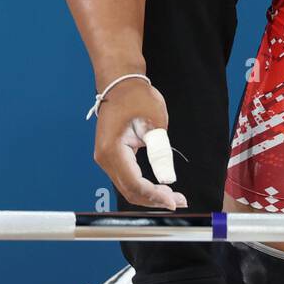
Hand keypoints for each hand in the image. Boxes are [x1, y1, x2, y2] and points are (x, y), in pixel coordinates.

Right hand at [93, 80, 186, 210]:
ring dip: (149, 194)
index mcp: (112, 150)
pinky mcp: (112, 156)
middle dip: (154, 199)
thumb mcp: (154, 122)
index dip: (155, 196)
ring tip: (173, 197)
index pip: (135, 183)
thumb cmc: (137, 96)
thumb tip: (167, 179)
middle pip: (129, 191)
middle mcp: (105, 159)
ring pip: (128, 187)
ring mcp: (106, 158)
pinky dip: (143, 185)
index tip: (174, 201)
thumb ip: (160, 152)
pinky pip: (127, 178)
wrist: (121, 82)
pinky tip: (159, 188)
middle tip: (179, 201)